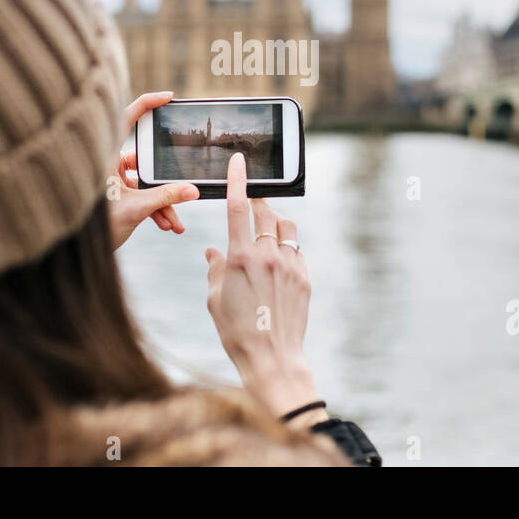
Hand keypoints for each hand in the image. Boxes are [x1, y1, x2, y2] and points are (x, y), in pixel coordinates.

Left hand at [108, 91, 199, 248]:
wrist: (75, 252)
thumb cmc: (93, 226)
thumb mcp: (135, 209)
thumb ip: (165, 197)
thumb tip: (192, 190)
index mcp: (107, 156)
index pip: (127, 118)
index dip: (147, 103)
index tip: (168, 97)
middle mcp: (110, 164)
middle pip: (146, 161)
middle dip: (167, 182)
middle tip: (184, 188)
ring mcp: (114, 180)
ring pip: (146, 183)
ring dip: (163, 202)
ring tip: (175, 222)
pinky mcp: (117, 195)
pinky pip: (141, 196)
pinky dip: (154, 209)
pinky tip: (167, 226)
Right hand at [204, 152, 327, 427]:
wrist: (272, 358)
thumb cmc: (235, 331)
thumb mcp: (214, 299)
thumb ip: (215, 269)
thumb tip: (213, 251)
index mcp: (239, 258)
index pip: (236, 208)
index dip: (237, 180)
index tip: (239, 161)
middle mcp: (267, 256)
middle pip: (265, 213)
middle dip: (258, 204)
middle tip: (253, 207)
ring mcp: (289, 265)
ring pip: (286, 228)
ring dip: (276, 226)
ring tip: (268, 237)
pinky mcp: (305, 278)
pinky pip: (297, 251)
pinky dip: (287, 251)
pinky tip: (278, 266)